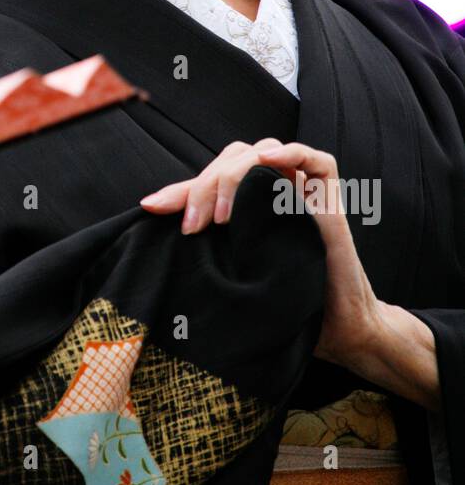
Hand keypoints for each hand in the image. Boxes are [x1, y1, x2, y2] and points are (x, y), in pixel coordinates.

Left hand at [139, 138, 383, 371]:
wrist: (336, 331)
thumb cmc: (281, 303)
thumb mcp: (230, 266)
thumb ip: (201, 240)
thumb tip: (149, 214)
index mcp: (249, 201)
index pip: (211, 176)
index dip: (181, 189)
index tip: (151, 207)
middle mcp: (274, 188)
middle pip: (234, 159)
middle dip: (205, 186)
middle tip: (192, 227)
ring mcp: (303, 190)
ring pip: (264, 153)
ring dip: (236, 176)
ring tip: (222, 217)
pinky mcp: (331, 198)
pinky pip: (317, 160)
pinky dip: (291, 153)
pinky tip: (266, 161)